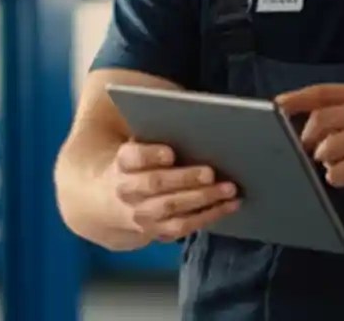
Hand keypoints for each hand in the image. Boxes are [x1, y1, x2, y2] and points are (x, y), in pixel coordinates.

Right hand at [106, 141, 240, 242]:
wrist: (113, 201)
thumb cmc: (140, 163)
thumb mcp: (140, 143)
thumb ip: (159, 130)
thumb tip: (192, 112)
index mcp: (123, 162)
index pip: (132, 157)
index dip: (150, 155)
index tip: (170, 152)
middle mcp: (128, 191)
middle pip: (154, 184)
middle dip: (185, 179)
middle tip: (211, 172)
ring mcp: (141, 215)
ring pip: (171, 208)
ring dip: (202, 199)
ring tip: (229, 189)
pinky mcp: (157, 232)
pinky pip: (184, 227)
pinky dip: (209, 216)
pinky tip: (229, 205)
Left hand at [276, 84, 343, 197]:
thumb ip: (338, 115)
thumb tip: (293, 118)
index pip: (323, 92)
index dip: (296, 98)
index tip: (276, 106)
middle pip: (321, 119)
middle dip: (308, 138)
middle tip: (308, 150)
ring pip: (328, 147)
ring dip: (324, 160)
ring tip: (334, 164)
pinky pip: (341, 170)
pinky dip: (336, 176)